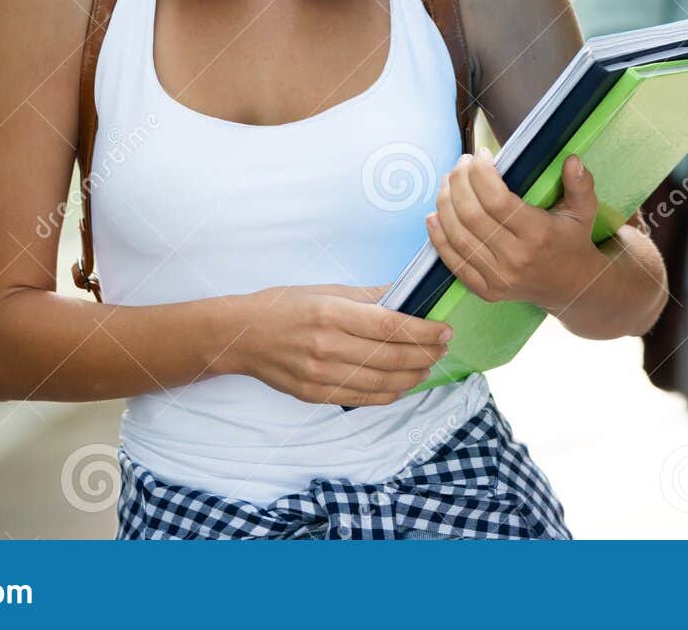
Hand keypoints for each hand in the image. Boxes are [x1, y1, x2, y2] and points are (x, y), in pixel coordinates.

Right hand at [230, 284, 451, 406]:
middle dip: (425, 354)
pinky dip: (388, 393)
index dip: (423, 331)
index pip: (390, 326)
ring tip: (428, 365)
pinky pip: (362, 398)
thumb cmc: (285, 305)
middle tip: (443, 347)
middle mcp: (327, 346)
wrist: (243, 335)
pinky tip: (403, 384)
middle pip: (390, 356)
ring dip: (413, 376)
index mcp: (332, 313)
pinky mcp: (315, 395)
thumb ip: (369, 296)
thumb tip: (407, 296)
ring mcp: (320, 375)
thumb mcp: (327, 290)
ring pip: (381, 382)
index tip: (444, 330)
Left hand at [427, 147, 600, 312]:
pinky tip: (434, 215)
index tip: (481, 155)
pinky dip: (438, 238)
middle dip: (459, 183)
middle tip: (460, 164)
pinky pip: (454, 263)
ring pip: (458, 237)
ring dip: (445, 205)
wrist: (571, 286)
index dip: (481, 174)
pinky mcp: (485, 290)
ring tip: (448, 182)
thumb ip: (581, 184)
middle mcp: (516, 259)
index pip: (497, 201)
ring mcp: (498, 278)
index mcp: (539, 235)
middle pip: (472, 215)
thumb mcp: (584, 210)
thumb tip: (572, 160)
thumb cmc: (572, 241)